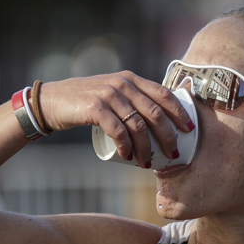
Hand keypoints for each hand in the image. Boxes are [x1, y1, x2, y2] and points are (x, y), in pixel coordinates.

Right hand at [38, 72, 193, 167]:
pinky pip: (118, 131)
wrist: (53, 101)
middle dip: (168, 137)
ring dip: (146, 149)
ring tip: (147, 164)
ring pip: (138, 125)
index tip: (189, 130)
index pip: (164, 94)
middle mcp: (123, 84)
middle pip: (155, 113)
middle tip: (172, 155)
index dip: (180, 112)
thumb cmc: (86, 102)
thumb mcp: (113, 93)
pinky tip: (128, 157)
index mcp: (132, 79)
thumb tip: (159, 121)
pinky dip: (126, 147)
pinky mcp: (95, 107)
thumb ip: (132, 98)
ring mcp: (109, 94)